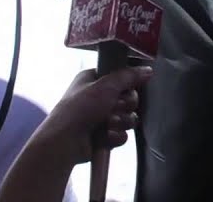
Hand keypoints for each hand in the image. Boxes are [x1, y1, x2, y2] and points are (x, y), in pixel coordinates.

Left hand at [26, 65, 151, 167]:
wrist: (65, 141)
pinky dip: (115, 136)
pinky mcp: (104, 135)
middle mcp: (98, 96)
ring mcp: (101, 117)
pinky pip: (122, 134)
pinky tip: (105, 136)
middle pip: (129, 98)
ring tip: (107, 123)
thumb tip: (148, 70)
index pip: (122, 77)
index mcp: (94, 79)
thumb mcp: (106, 86)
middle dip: (125, 105)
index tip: (130, 86)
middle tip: (115, 106)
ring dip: (121, 121)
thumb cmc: (80, 108)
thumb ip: (129, 76)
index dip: (129, 83)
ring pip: (128, 117)